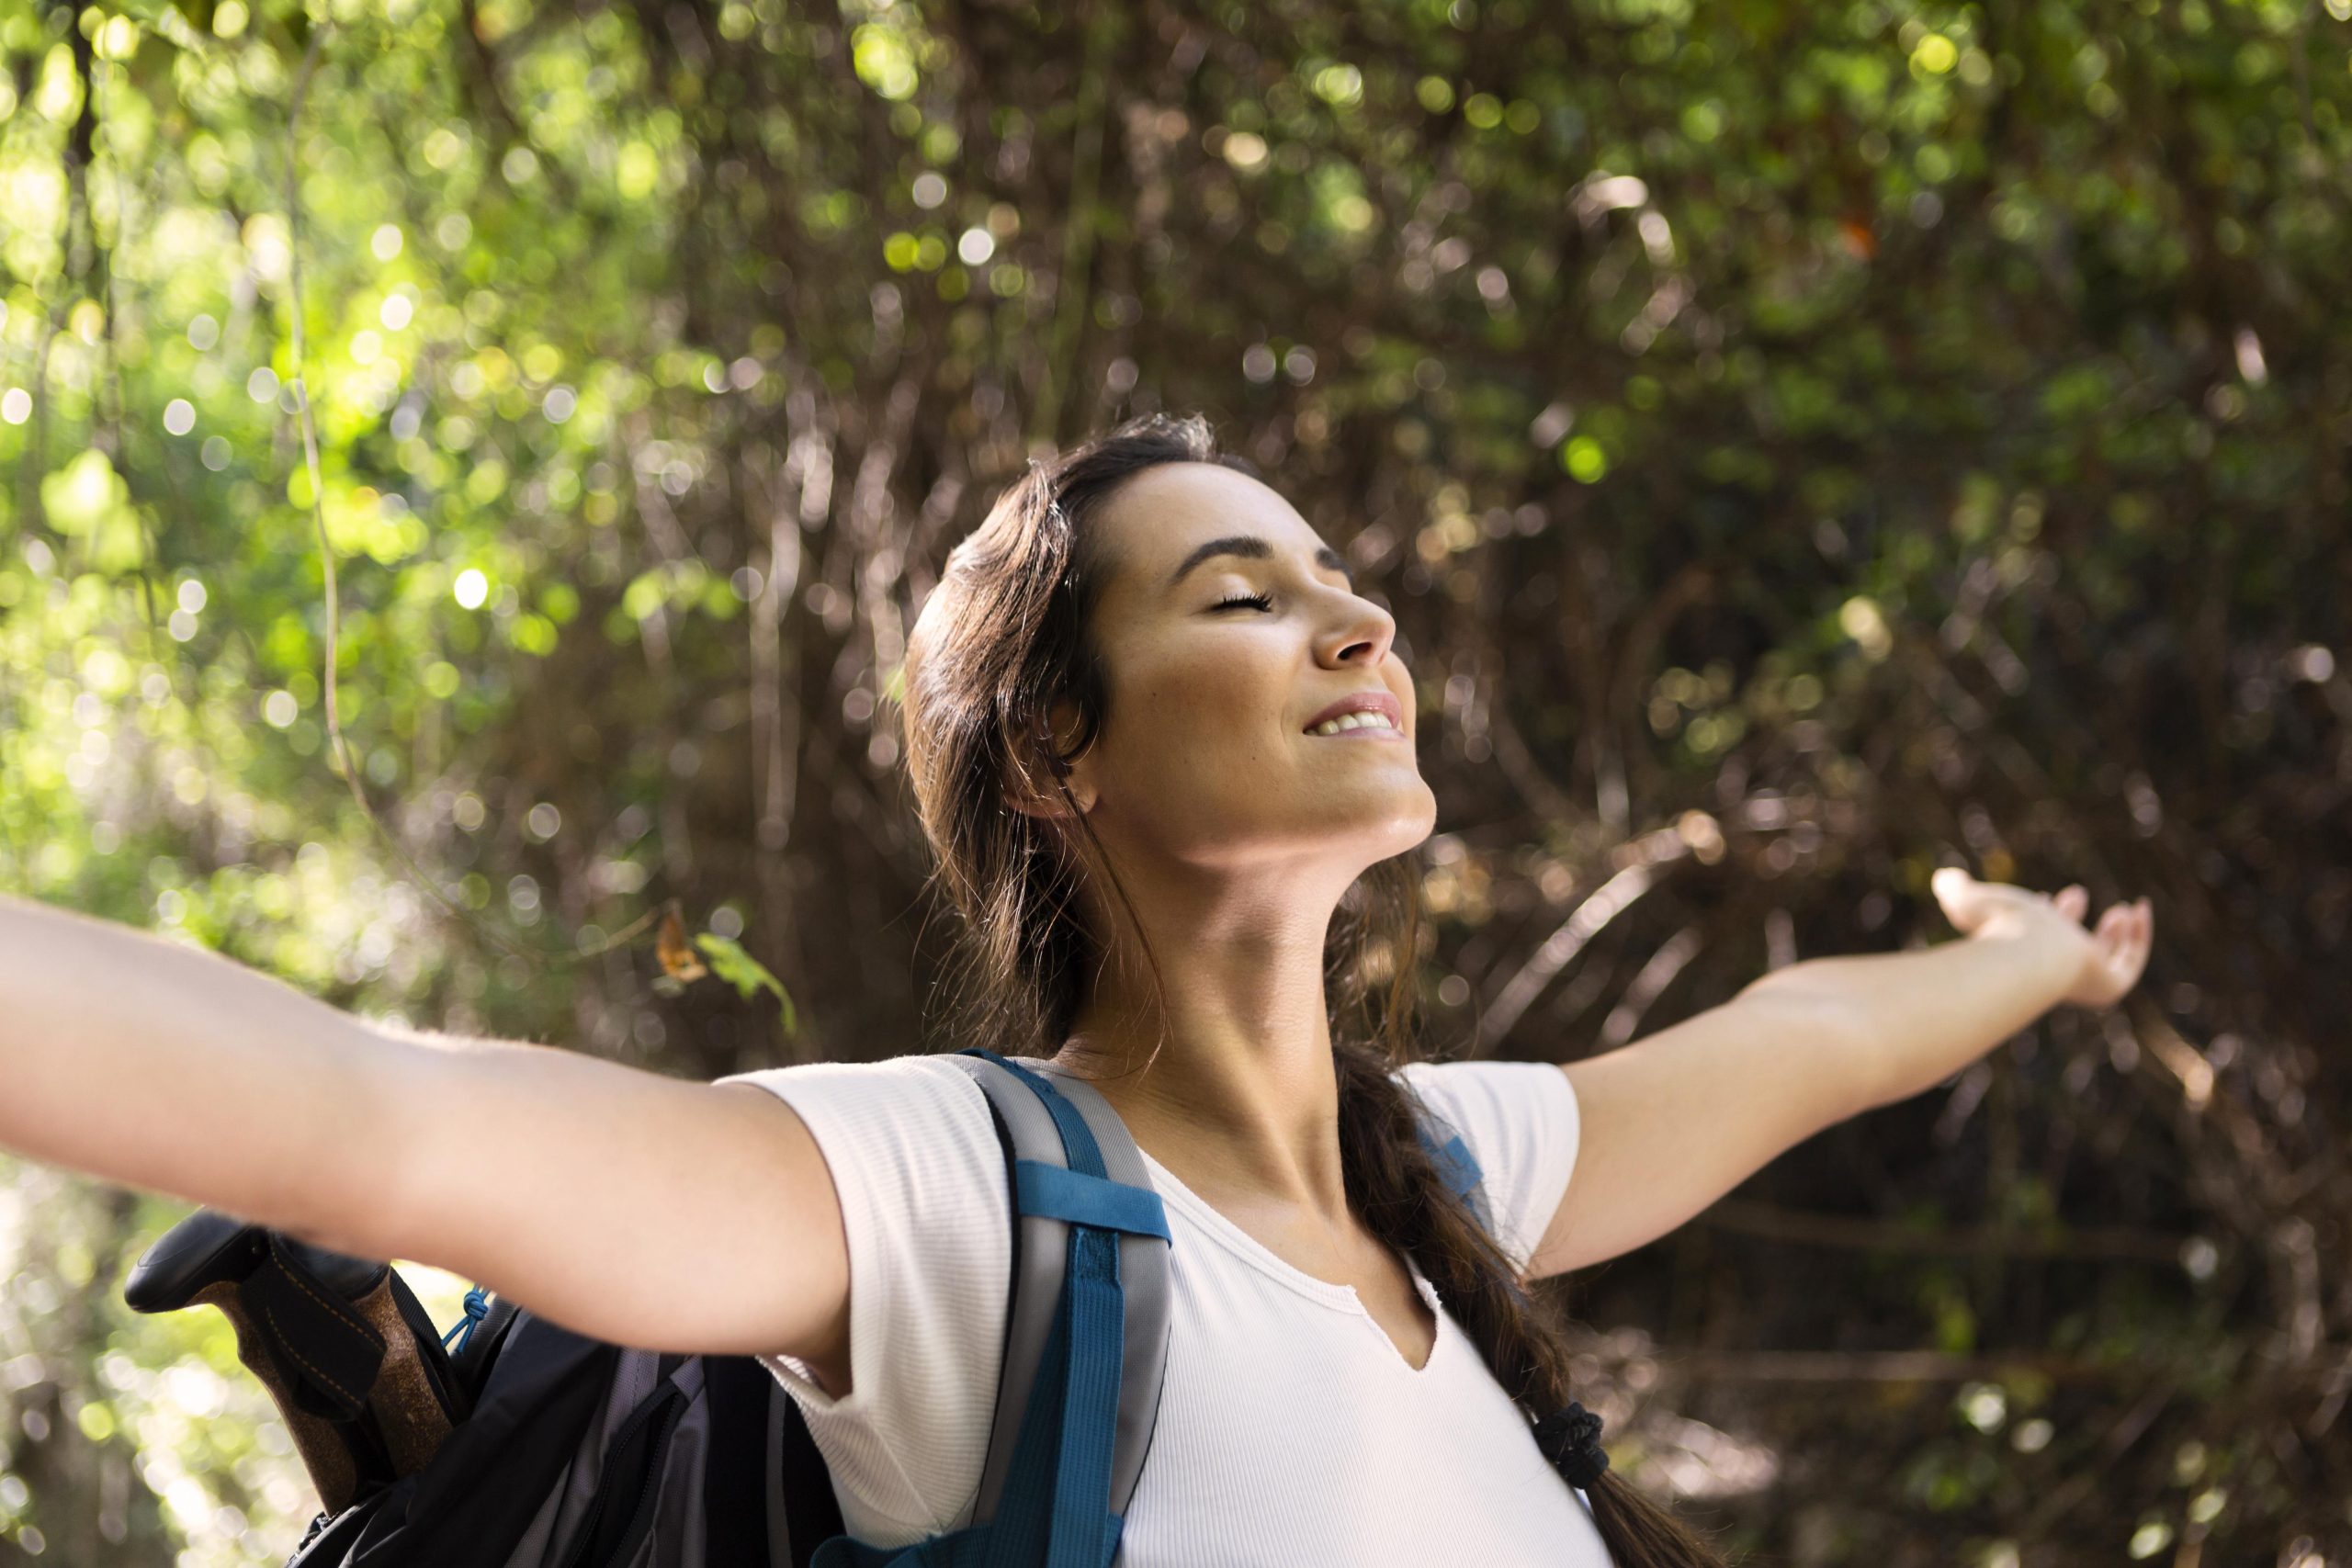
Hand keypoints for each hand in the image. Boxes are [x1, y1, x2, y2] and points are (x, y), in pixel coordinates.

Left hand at [1929, 866, 2152, 1010]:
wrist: (2024, 959)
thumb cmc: (1998, 929)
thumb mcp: (1970, 901)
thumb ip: (1954, 888)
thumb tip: (1943, 877)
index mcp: (2022, 956)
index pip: (2036, 940)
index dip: (2045, 916)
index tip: (2050, 895)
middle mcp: (2052, 970)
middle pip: (2069, 947)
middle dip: (2074, 920)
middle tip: (2079, 895)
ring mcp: (2081, 980)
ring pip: (2104, 959)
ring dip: (2114, 934)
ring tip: (2123, 909)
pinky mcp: (2109, 985)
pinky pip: (2131, 961)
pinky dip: (2139, 936)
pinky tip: (2139, 909)